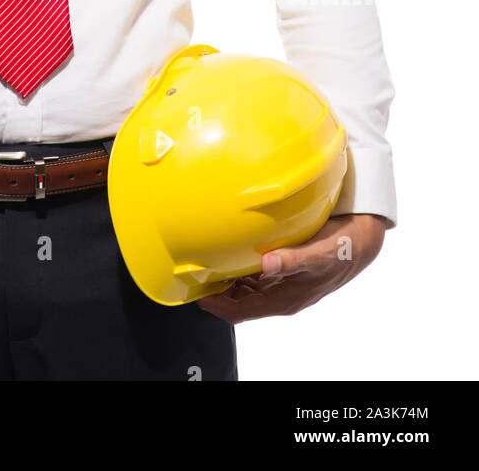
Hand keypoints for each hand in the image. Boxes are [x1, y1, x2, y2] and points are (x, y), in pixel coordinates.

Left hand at [196, 213, 387, 322]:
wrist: (358, 242)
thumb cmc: (340, 250)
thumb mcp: (317, 254)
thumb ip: (292, 260)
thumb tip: (268, 264)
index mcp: (285, 299)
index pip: (242, 311)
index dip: (218, 306)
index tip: (198, 295)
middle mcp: (281, 294)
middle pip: (239, 302)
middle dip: (217, 293)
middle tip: (195, 275)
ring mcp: (282, 283)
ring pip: (246, 289)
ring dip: (227, 281)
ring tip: (208, 265)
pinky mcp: (284, 270)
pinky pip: (255, 276)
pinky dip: (240, 269)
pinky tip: (232, 255)